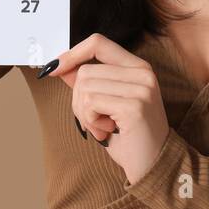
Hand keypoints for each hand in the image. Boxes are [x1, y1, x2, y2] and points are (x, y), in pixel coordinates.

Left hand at [46, 33, 170, 185]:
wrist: (153, 166)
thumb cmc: (129, 136)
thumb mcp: (106, 105)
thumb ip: (89, 83)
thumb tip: (61, 67)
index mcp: (138, 67)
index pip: (98, 43)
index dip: (72, 54)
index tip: (54, 69)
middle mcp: (143, 73)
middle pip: (85, 71)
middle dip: (78, 100)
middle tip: (93, 121)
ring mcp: (141, 88)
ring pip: (85, 87)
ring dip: (84, 114)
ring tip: (102, 127)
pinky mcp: (134, 106)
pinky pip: (91, 103)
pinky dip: (90, 121)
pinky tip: (106, 132)